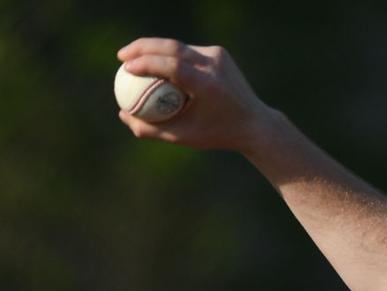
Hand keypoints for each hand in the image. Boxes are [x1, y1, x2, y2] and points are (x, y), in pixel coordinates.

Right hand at [116, 38, 275, 154]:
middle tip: (122, 56)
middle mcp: (214, 67)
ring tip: (133, 57)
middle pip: (172, 47)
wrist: (254, 123)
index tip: (126, 67)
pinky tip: (156, 62)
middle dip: (142, 47)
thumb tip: (122, 113)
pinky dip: (171, 55)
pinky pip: (188, 51)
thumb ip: (151, 128)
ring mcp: (219, 57)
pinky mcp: (220, 53)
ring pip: (178, 46)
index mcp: (208, 86)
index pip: (173, 66)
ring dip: (154, 49)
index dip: (147, 63)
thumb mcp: (183, 136)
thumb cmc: (216, 133)